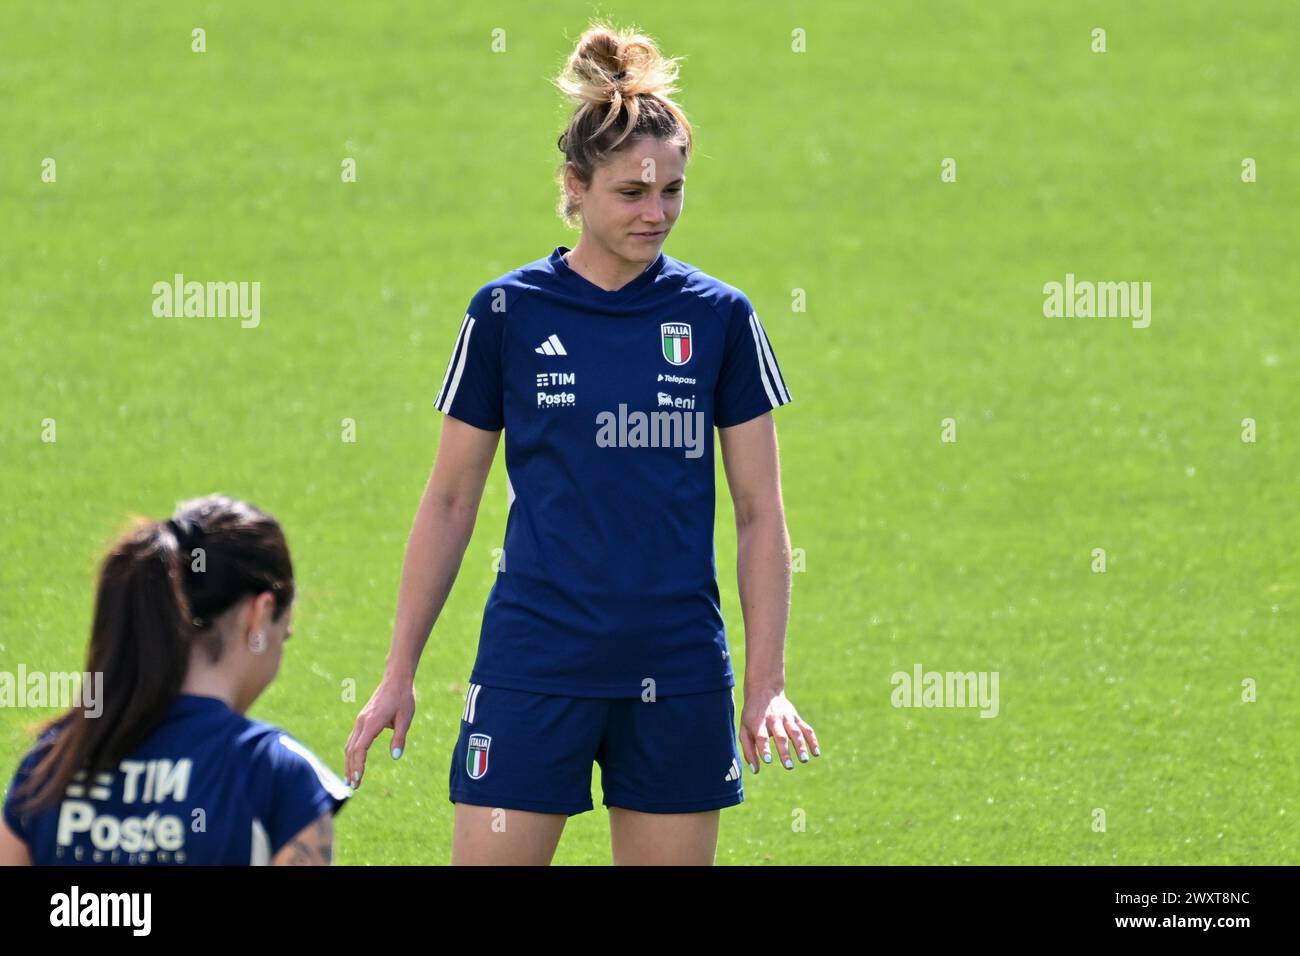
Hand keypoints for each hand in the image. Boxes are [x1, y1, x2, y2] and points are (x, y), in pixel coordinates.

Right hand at [344, 674, 415, 788]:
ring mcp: (360, 721)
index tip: (358, 780)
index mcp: (372, 722)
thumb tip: (396, 756)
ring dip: (349, 763)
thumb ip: (400, 737)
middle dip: (351, 769)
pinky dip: (351, 754)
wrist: (396, 679)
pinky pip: (353, 740)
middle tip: (353, 787)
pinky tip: (353, 763)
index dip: (358, 765)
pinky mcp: (362, 720)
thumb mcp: (406, 718)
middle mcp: (362, 722)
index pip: (360, 748)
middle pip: (351, 750)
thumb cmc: (403, 698)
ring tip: (350, 780)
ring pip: (349, 745)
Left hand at [740, 686, 819, 773]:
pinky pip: (806, 728)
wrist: (764, 690)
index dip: (764, 748)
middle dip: (785, 752)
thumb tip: (755, 771)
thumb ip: (748, 750)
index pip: (761, 736)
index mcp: (758, 723)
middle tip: (789, 767)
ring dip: (800, 746)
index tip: (768, 760)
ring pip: (795, 732)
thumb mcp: (744, 729)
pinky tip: (816, 752)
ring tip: (804, 760)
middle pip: (780, 736)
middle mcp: (773, 720)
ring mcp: (786, 718)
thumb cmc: (752, 716)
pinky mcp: (796, 717)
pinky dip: (812, 740)